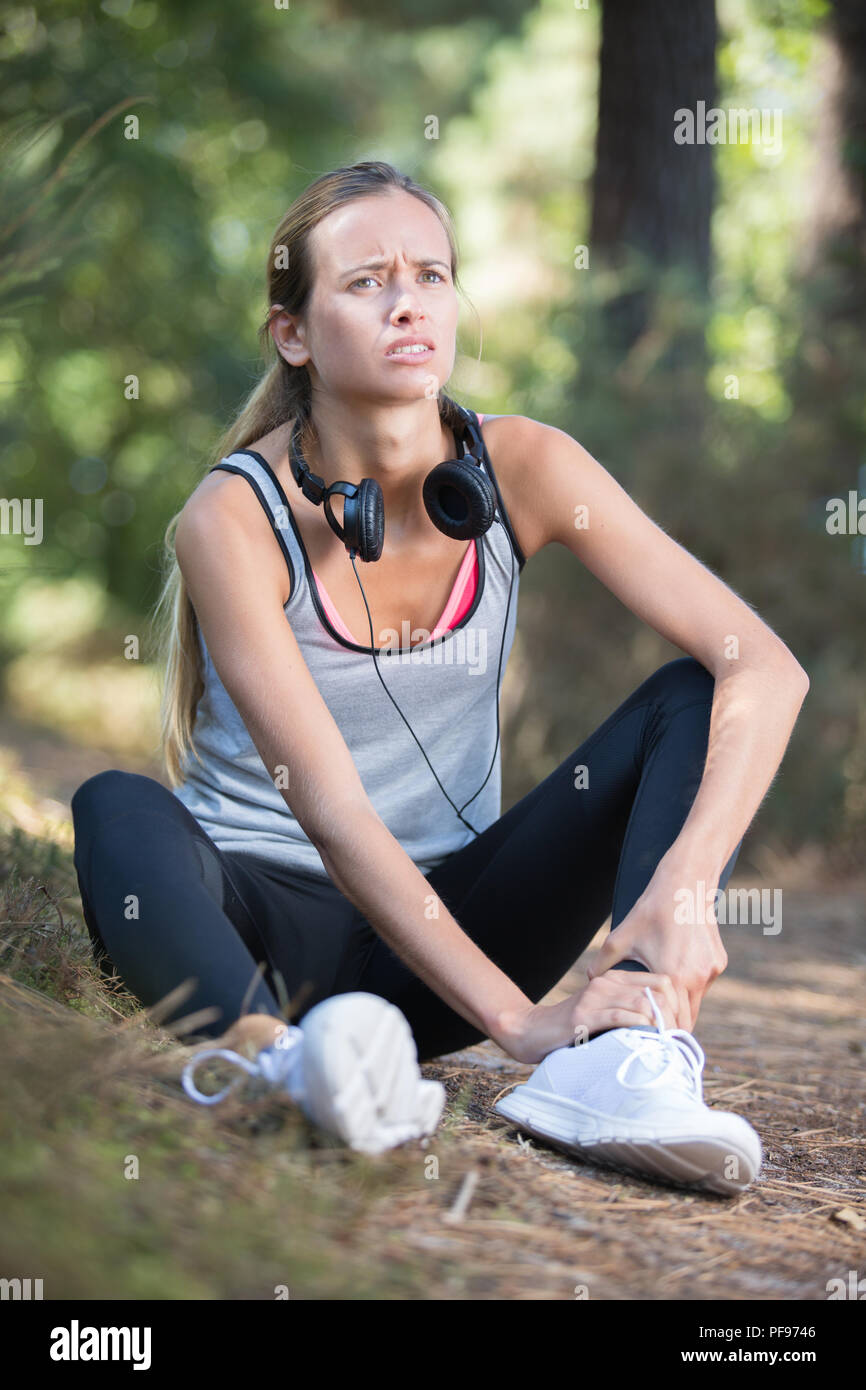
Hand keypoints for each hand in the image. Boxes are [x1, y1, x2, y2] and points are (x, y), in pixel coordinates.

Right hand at [494, 969, 680, 1065]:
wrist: (532, 1031)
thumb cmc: (573, 1030)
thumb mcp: (606, 1015)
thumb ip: (630, 1013)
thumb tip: (669, 1029)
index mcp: (614, 978)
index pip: (662, 981)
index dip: (678, 1005)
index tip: (681, 1028)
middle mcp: (606, 982)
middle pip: (659, 991)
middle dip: (675, 1017)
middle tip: (678, 1039)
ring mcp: (595, 996)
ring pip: (644, 1003)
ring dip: (661, 1026)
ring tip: (665, 1044)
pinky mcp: (585, 1015)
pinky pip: (622, 1017)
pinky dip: (640, 1030)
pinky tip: (646, 1041)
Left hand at [587, 862, 727, 1031]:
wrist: (685, 884)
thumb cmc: (650, 911)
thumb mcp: (619, 938)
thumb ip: (601, 966)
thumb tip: (589, 984)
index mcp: (673, 977)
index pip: (671, 1024)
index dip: (660, 1034)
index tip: (648, 1037)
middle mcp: (697, 978)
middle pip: (687, 1019)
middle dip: (671, 1023)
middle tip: (654, 1026)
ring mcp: (711, 970)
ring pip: (697, 1001)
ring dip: (682, 1003)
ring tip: (662, 999)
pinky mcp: (719, 961)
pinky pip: (704, 983)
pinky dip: (692, 983)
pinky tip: (676, 970)